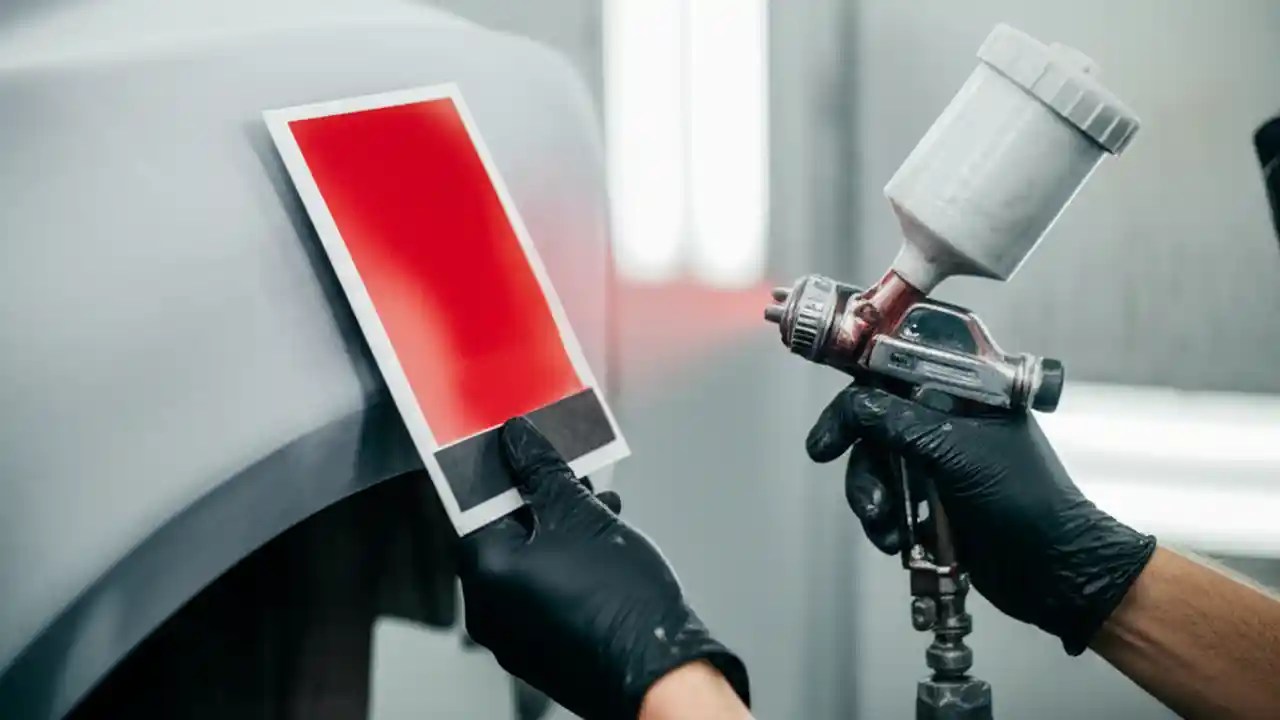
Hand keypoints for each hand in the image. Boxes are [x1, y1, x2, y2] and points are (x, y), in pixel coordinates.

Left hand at [458, 417, 748, 719]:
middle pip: (506, 535)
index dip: (509, 474)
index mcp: (485, 572)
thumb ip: (542, 471)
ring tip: (603, 514)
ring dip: (562, 533)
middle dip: (544, 503)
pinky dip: (566, 568)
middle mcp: (488, 610)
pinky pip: (542, 595)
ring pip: (529, 564)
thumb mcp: (581, 514)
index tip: (530, 454)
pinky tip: (604, 552)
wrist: (657, 672)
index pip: (478, 506)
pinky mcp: (540, 650)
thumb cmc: (619, 602)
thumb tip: (517, 439)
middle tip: (575, 482)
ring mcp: (513, 636)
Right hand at [806, 384, 1156, 653]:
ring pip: (876, 464)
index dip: (858, 389)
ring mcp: (940, 459)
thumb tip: (852, 406)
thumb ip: (897, 422)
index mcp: (967, 389)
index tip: (830, 430)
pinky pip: (888, 498)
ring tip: (887, 527)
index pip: (898, 367)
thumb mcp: (955, 452)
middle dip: (862, 459)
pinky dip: (885, 520)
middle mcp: (949, 418)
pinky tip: (899, 541)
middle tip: (841, 473)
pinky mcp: (932, 498)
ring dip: (872, 497)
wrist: (1054, 572)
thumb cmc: (1023, 501)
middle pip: (875, 421)